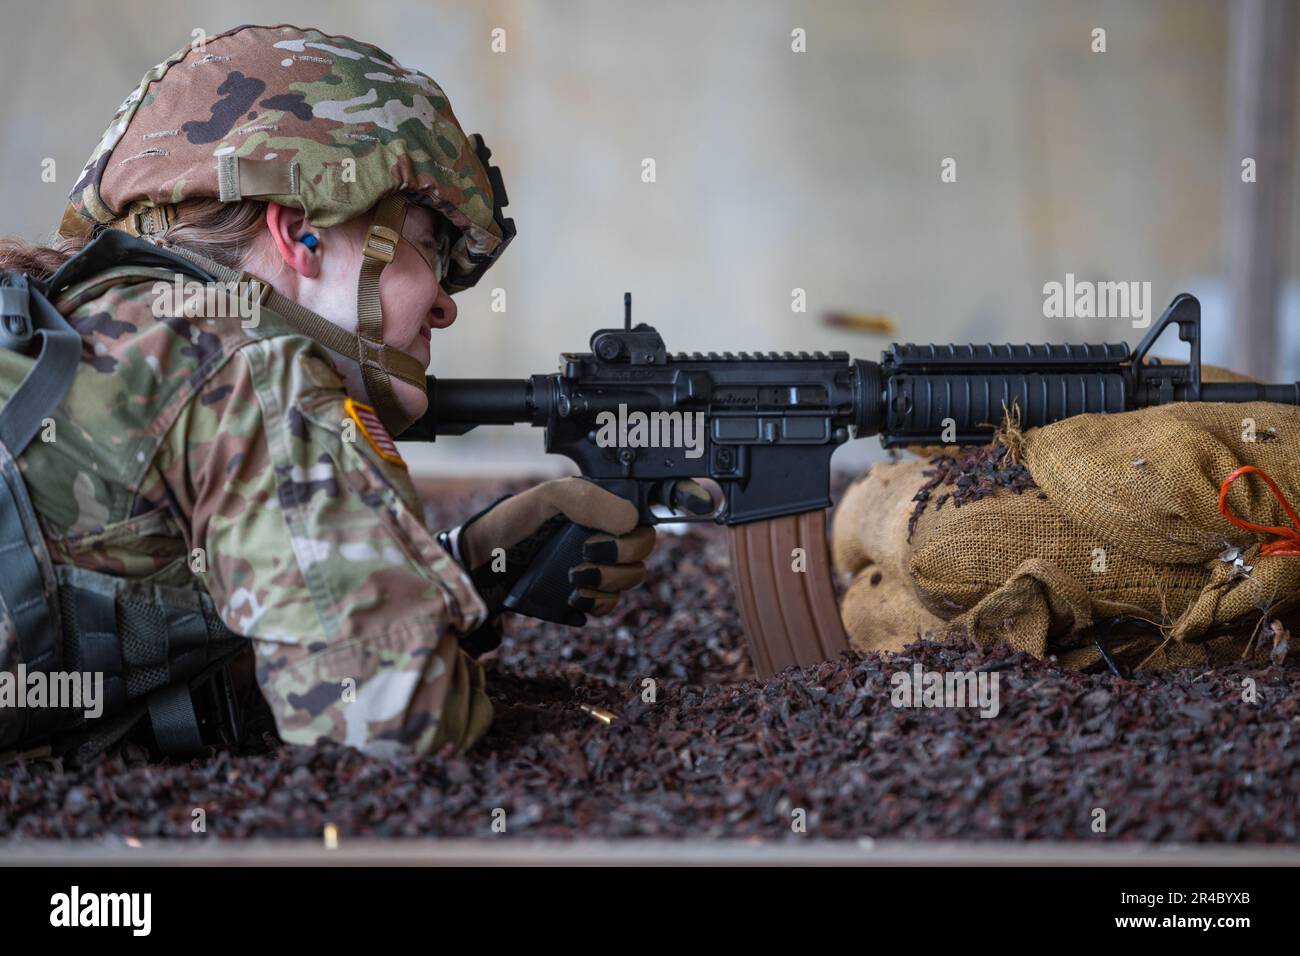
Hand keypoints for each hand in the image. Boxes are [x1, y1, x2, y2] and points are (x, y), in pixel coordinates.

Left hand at [448, 476, 712, 619]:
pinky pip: (614, 604)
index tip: (676, 512)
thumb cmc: (510, 524)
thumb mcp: (545, 498)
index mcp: (601, 504)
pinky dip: (599, 603)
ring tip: (575, 578)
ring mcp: (598, 565)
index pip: (647, 504)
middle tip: (589, 553)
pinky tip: (575, 597)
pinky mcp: (587, 596)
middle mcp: (605, 533)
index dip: (669, 506)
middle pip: (645, 544)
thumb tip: (631, 520)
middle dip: (622, 552)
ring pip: (634, 576)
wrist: (478, 566)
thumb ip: (586, 500)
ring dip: (609, 580)